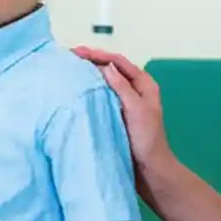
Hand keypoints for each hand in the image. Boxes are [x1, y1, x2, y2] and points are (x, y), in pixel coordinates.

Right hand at [70, 46, 173, 175]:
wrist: (149, 168)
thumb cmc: (147, 140)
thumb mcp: (136, 109)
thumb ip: (122, 87)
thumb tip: (106, 66)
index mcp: (145, 85)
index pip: (119, 62)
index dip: (99, 54)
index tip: (79, 51)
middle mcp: (135, 90)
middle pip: (112, 68)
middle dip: (93, 60)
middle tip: (71, 55)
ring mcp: (125, 102)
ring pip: (106, 81)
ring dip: (90, 73)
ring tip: (72, 68)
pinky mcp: (116, 114)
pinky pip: (102, 96)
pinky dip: (90, 89)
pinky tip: (78, 89)